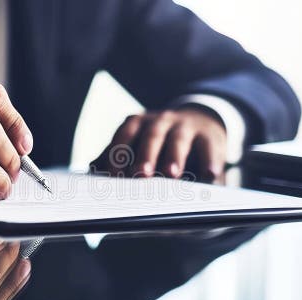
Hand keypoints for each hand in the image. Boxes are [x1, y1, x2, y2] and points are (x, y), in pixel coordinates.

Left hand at [91, 108, 226, 181]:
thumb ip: (119, 157)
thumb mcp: (139, 144)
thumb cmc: (161, 144)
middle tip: (140, 175)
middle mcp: (161, 121)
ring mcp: (186, 126)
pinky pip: (209, 147)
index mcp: (138, 124)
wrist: (201, 125)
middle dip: (145, 154)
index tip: (112, 176)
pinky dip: (210, 161)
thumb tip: (91, 172)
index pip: (124, 136)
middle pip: (151, 135)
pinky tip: (210, 175)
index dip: (118, 153)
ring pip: (178, 139)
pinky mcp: (210, 136)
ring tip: (171, 174)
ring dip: (174, 156)